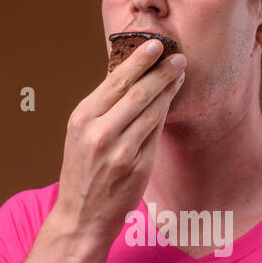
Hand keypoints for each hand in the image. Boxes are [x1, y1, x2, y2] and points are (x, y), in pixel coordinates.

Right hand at [52, 38, 185, 245]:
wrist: (81, 217)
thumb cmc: (83, 172)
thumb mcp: (81, 135)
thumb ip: (103, 109)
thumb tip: (128, 75)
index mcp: (82, 118)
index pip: (115, 82)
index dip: (139, 61)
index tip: (156, 45)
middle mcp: (99, 132)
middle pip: (138, 92)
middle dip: (161, 71)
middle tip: (179, 56)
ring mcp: (120, 151)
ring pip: (152, 111)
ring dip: (168, 90)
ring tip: (179, 74)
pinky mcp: (137, 168)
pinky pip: (155, 134)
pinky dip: (165, 114)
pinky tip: (171, 102)